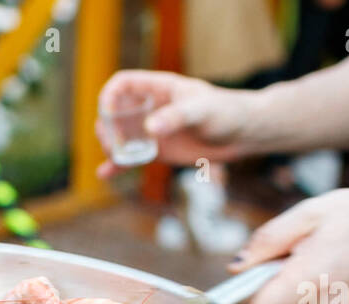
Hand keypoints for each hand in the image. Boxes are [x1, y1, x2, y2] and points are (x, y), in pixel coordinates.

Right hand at [96, 70, 259, 174]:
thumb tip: (149, 128)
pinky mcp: (159, 150)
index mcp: (159, 88)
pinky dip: (119, 166)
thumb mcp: (202, 111)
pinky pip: (133, 157)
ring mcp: (153, 130)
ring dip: (112, 147)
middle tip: (112, 144)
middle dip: (107, 127)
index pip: (122, 84)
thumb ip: (176, 117)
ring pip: (121, 137)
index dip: (108, 96)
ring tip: (117, 158)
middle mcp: (151, 108)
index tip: (106, 114)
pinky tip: (104, 173)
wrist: (244, 133)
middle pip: (115, 112)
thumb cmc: (227, 112)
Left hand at [231, 188, 348, 303]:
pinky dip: (308, 290)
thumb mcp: (312, 212)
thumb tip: (234, 268)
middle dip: (266, 282)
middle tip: (292, 251)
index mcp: (306, 281)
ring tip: (322, 253)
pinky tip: (333, 268)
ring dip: (290, 283)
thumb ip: (268, 240)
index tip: (222, 298)